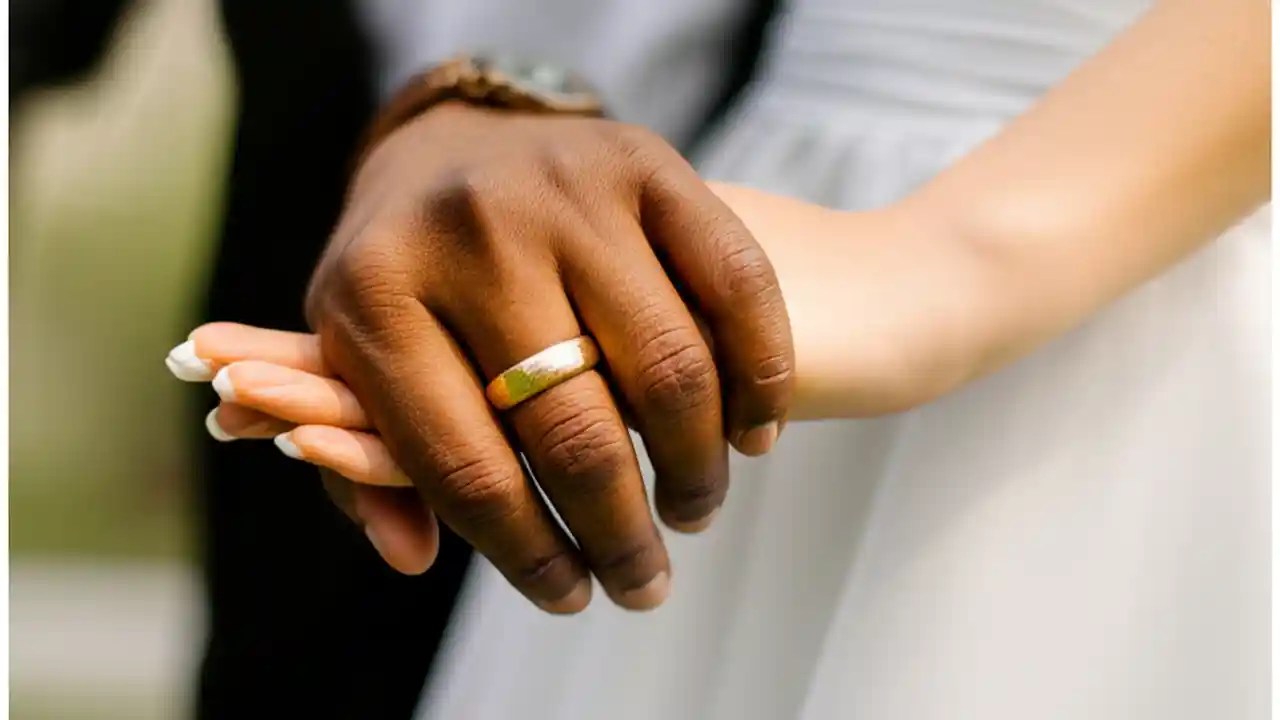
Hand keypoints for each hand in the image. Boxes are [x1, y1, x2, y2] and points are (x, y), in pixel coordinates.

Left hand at [301, 103, 793, 611]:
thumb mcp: (358, 362)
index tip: (570, 594)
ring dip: (695, 471)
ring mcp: (569, 187)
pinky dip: (761, 378)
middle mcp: (472, 231)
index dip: (529, 555)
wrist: (457, 138)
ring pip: (669, 370)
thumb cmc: (409, 275)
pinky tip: (753, 437)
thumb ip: (369, 466)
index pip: (465, 468)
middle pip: (574, 431)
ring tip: (690, 511)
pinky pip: (736, 286)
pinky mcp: (649, 162)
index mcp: (377, 294)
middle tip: (644, 582)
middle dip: (620, 536)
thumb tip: (414, 556)